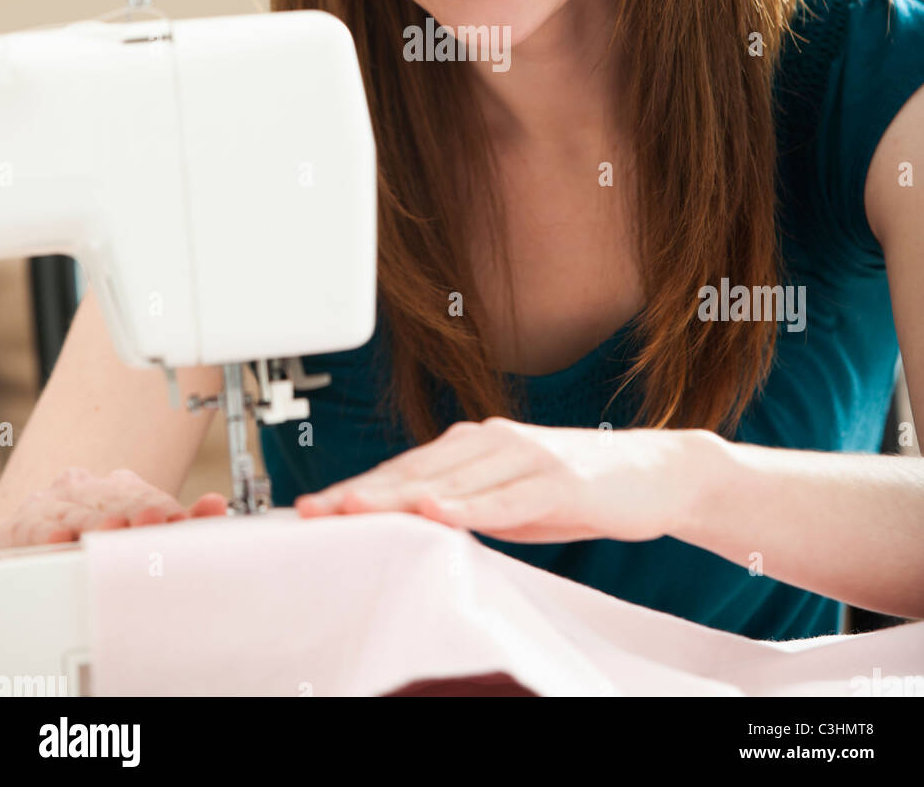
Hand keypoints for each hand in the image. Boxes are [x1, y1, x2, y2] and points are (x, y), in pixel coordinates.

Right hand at [0, 466, 227, 549]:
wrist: (37, 538)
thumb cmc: (91, 537)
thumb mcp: (134, 529)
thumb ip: (177, 522)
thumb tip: (217, 506)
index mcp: (119, 488)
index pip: (148, 496)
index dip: (165, 511)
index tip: (180, 524)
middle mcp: (88, 489)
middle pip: (116, 501)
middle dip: (136, 514)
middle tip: (153, 525)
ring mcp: (55, 505)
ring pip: (78, 512)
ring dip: (95, 522)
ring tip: (112, 531)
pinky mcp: (24, 524)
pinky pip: (37, 528)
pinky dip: (47, 535)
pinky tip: (59, 541)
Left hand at [293, 418, 701, 543]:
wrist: (655, 472)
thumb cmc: (575, 489)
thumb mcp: (509, 501)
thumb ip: (464, 506)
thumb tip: (412, 527)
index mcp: (476, 444)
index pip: (406, 469)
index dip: (358, 487)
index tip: (314, 506)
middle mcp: (494, 441)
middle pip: (416, 470)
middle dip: (362, 492)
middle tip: (315, 510)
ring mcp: (526, 457)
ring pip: (452, 480)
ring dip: (400, 497)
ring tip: (357, 510)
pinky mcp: (559, 480)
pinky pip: (507, 498)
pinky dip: (471, 505)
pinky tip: (442, 511)